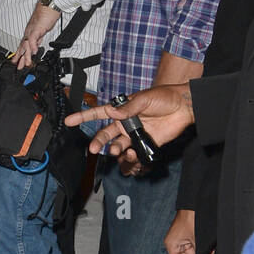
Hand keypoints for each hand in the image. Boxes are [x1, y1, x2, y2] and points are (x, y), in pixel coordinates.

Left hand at [12, 0, 61, 68]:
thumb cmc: (47, 14)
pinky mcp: (38, 27)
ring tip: (27, 63)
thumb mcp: (42, 29)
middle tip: (18, 67)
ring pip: (27, 44)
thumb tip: (37, 46)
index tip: (17, 62)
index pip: (23, 45)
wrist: (50, 4)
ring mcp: (33, 30)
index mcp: (30, 32)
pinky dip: (33, 45)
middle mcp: (29, 32)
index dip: (20, 54)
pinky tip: (34, 51)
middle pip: (23, 46)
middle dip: (20, 58)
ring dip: (27, 54)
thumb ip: (38, 38)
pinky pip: (34, 38)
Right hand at [65, 84, 194, 156]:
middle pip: (105, 134)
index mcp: (121, 110)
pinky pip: (134, 153)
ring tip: (118, 150)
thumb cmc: (165, 97)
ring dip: (115, 149)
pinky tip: (134, 152)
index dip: (83, 117)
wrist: (185, 107)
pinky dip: (131, 156)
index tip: (69, 121)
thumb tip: (111, 112)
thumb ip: (128, 108)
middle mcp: (125, 123)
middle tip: (94, 148)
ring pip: (118, 146)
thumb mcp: (144, 99)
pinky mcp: (146, 143)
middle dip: (98, 141)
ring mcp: (135, 134)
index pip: (98, 113)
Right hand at [163, 208, 205, 253]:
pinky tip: (209, 249)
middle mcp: (175, 245)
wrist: (194, 205)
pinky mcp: (188, 239)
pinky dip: (202, 251)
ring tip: (210, 252)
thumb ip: (197, 253)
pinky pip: (195, 250)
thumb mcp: (196, 239)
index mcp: (172, 245)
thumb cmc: (192, 219)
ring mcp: (182, 242)